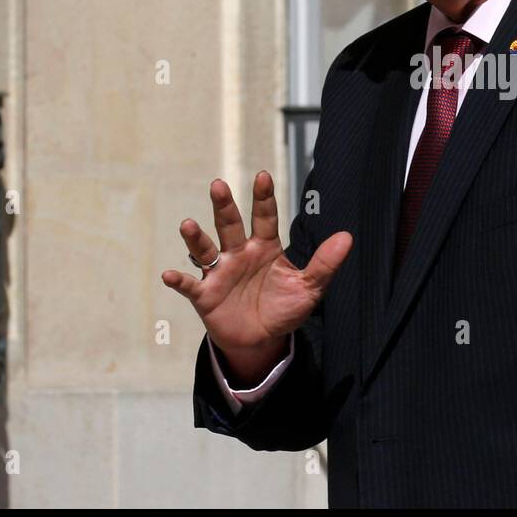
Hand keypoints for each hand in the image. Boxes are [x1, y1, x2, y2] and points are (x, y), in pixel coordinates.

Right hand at [162, 172, 351, 370]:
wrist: (262, 340)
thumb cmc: (283, 308)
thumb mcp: (309, 288)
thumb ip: (325, 264)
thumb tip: (347, 236)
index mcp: (265, 247)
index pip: (265, 217)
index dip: (263, 198)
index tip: (262, 176)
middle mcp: (239, 253)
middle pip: (230, 225)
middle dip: (224, 206)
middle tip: (219, 185)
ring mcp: (220, 273)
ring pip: (205, 249)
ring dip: (196, 238)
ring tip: (188, 225)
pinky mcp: (205, 296)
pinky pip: (189, 285)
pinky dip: (179, 280)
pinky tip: (169, 275)